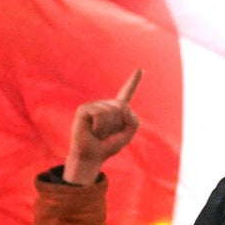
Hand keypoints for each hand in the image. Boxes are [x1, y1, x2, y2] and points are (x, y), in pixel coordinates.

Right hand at [63, 70, 143, 185]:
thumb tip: (123, 107)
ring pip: (111, 111)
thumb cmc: (108, 146)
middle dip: (118, 124)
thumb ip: (134, 122)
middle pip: (122, 107)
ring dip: (107, 127)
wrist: (91, 156)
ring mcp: (94, 105)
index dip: (134, 81)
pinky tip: (91, 130)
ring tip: (98, 132)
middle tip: (106, 133)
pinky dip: (99, 126)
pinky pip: (99, 114)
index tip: (141, 69)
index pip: (127, 92)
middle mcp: (106, 105)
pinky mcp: (84, 109)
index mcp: (117, 109)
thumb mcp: (128, 135)